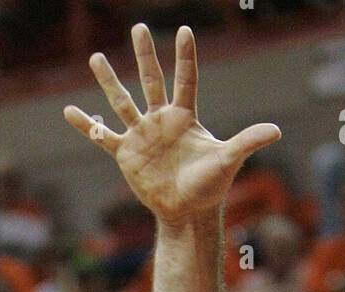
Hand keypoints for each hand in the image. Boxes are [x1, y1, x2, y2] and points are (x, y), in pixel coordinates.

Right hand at [64, 23, 279, 225]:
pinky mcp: (126, 153)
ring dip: (109, 81)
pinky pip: (102, 136)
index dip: (186, 57)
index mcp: (185, 117)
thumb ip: (248, 141)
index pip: (186, 80)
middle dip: (146, 54)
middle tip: (139, 27)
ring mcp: (142, 134)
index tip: (185, 31)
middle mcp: (161, 120)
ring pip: (123, 101)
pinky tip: (69, 111)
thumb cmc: (210, 186)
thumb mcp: (228, 160)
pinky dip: (87, 125)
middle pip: (152, 80)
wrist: (186, 211)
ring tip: (96, 58)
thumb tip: (276, 131)